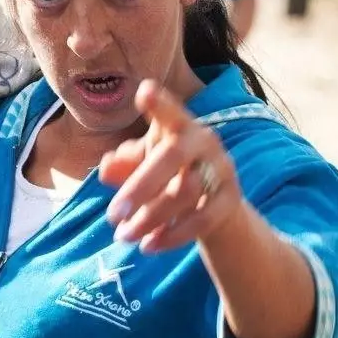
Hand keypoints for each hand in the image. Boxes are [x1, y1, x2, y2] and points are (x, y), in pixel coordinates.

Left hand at [99, 80, 242, 253]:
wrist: (213, 202)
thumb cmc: (168, 172)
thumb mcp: (143, 163)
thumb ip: (124, 162)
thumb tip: (106, 168)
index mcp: (179, 126)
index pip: (169, 111)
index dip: (158, 103)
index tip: (144, 91)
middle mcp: (204, 142)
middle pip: (172, 157)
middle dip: (139, 187)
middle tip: (111, 216)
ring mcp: (221, 170)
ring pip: (185, 192)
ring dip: (150, 218)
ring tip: (124, 236)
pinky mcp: (230, 200)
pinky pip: (202, 220)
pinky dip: (173, 236)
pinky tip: (149, 246)